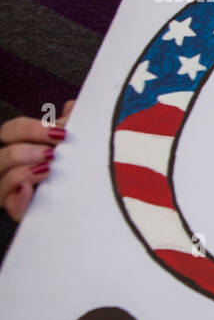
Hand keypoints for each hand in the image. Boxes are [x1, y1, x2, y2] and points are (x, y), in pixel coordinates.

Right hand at [0, 100, 72, 221]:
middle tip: (52, 154)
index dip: (32, 129)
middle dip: (27, 151)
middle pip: (3, 154)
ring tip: (47, 170)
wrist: (97, 202)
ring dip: (23, 172)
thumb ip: (71, 127)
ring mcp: (14, 193)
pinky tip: (29, 190)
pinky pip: (12, 207)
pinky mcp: (23, 213)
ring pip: (3, 179)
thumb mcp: (79, 146)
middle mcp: (12, 169)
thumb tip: (72, 106)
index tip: (61, 134)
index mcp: (23, 148)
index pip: (11, 131)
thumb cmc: (82, 169)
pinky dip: (18, 198)